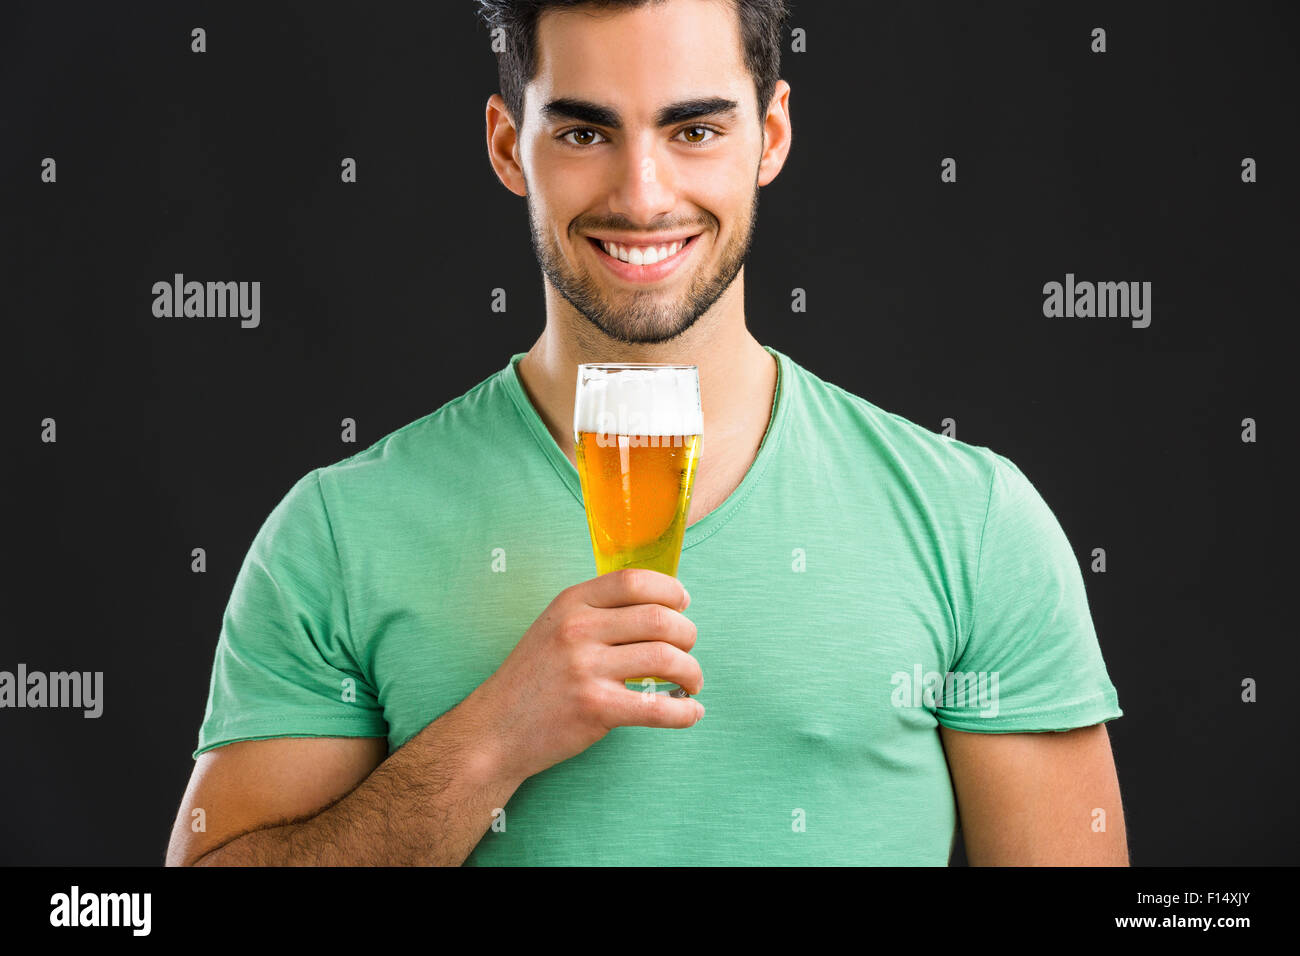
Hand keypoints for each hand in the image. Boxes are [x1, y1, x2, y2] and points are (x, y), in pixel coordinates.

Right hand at [465, 568, 703, 782]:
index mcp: (571, 604)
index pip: (634, 580)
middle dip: (688, 635)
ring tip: (690, 683)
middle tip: (687, 649)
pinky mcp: (595, 708)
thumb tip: (660, 607)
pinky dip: (685, 712)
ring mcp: (586, 669)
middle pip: (660, 619)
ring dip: (692, 672)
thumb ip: (598, 612)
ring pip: (666, 659)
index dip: (670, 590)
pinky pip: (658, 707)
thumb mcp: (554, 626)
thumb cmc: (533, 678)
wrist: (496, 728)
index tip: (683, 604)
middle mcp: (578, 630)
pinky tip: (690, 711)